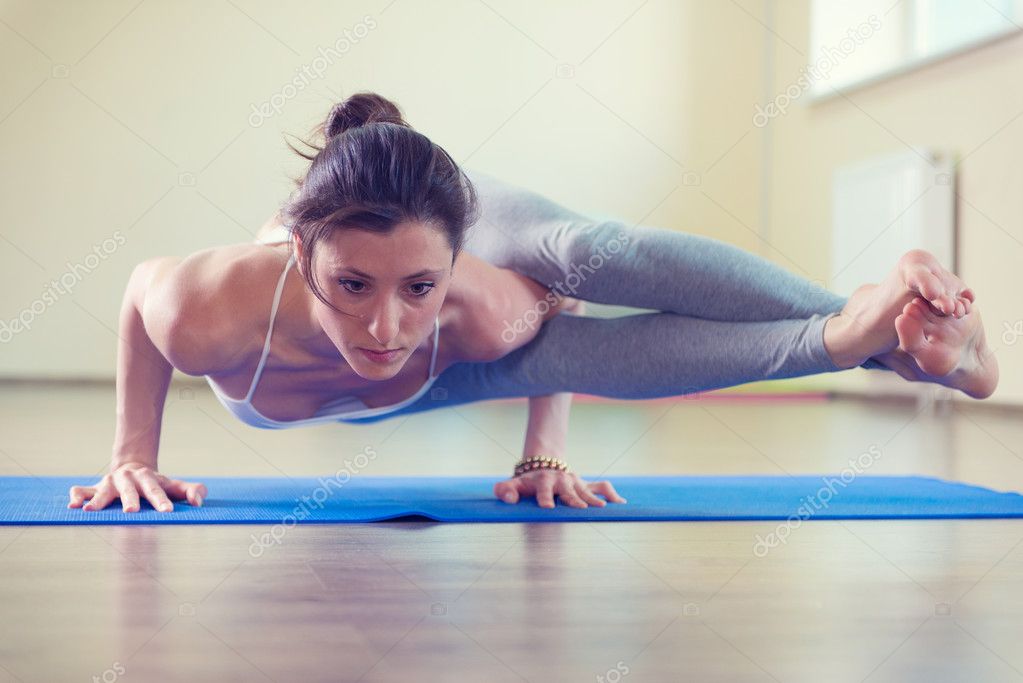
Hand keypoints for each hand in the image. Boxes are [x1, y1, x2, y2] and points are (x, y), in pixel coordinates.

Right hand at [68, 462, 206, 512]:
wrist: (133, 469)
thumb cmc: (156, 484)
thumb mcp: (174, 486)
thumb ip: (191, 492)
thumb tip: (198, 503)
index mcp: (149, 479)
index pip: (157, 491)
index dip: (162, 501)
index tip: (167, 512)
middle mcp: (128, 480)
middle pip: (130, 491)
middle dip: (130, 500)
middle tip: (131, 511)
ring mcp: (109, 483)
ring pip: (103, 491)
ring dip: (97, 501)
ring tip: (90, 511)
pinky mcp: (93, 488)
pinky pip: (81, 490)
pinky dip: (76, 496)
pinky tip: (73, 506)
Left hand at [494, 469, 626, 508]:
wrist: (542, 466)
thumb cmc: (525, 482)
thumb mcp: (512, 484)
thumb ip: (505, 490)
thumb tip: (508, 498)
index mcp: (542, 481)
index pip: (543, 490)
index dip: (544, 498)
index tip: (547, 508)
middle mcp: (560, 481)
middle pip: (568, 491)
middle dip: (574, 500)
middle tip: (581, 509)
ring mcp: (575, 482)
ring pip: (586, 490)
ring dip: (594, 499)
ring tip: (602, 508)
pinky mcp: (585, 485)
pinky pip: (602, 487)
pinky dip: (611, 494)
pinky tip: (620, 504)